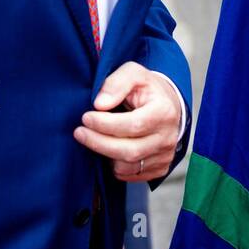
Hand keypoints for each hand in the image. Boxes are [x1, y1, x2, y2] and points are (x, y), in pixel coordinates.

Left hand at [73, 62, 181, 182]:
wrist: (168, 105)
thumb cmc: (147, 89)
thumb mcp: (134, 73)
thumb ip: (117, 83)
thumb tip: (100, 104)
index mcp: (164, 112)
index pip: (133, 125)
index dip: (105, 124)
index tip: (86, 117)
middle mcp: (168, 137)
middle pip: (129, 150)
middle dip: (98, 143)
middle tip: (80, 132)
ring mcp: (165, 155)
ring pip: (127, 166)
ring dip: (104, 154)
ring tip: (94, 139)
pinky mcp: (159, 168)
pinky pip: (130, 175)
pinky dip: (114, 165)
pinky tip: (109, 148)